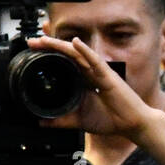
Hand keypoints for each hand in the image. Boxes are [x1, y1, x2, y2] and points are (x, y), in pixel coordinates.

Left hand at [26, 35, 155, 140]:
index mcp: (83, 80)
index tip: (33, 52)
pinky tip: (76, 42)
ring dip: (61, 45)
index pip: (64, 63)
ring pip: (77, 54)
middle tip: (32, 42)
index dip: (49, 55)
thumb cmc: (110, 120)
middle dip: (50, 46)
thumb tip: (41, 122)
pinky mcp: (108, 76)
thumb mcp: (79, 121)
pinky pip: (95, 61)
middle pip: (67, 54)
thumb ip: (61, 120)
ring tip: (45, 39)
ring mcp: (99, 72)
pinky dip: (85, 51)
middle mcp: (90, 72)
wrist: (131, 125)